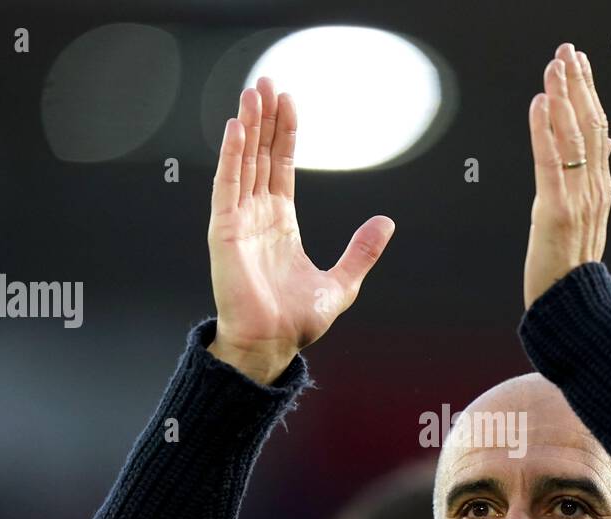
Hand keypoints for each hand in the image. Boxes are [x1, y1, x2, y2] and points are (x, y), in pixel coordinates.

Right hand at [208, 77, 395, 383]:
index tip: (288, 101)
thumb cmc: (297, 321)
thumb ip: (361, 252)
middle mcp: (257, 216)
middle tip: (266, 81)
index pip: (281, 166)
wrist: (272, 345)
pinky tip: (236, 128)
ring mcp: (238, 221)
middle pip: (261, 155)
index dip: (284, 133)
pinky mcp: (224, 232)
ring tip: (252, 92)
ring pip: (243, 163)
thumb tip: (386, 222)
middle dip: (263, 118)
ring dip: (247, 126)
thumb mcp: (341, 283)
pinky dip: (231, 157)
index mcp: (280, 223)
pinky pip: (227, 186)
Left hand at [523, 43, 610, 311]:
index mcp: (600, 187)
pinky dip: (545, 130)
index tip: (579, 61)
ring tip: (554, 65)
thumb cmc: (572, 265)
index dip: (588, 92)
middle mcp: (594, 188)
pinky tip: (539, 102)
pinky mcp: (557, 211)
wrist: (571, 308)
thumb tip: (607, 140)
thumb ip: (596, 174)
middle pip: (589, 125)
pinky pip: (550, 163)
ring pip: (573, 137)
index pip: (597, 129)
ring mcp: (578, 199)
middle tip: (566, 50)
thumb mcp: (588, 215)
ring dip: (563, 97)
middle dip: (577, 84)